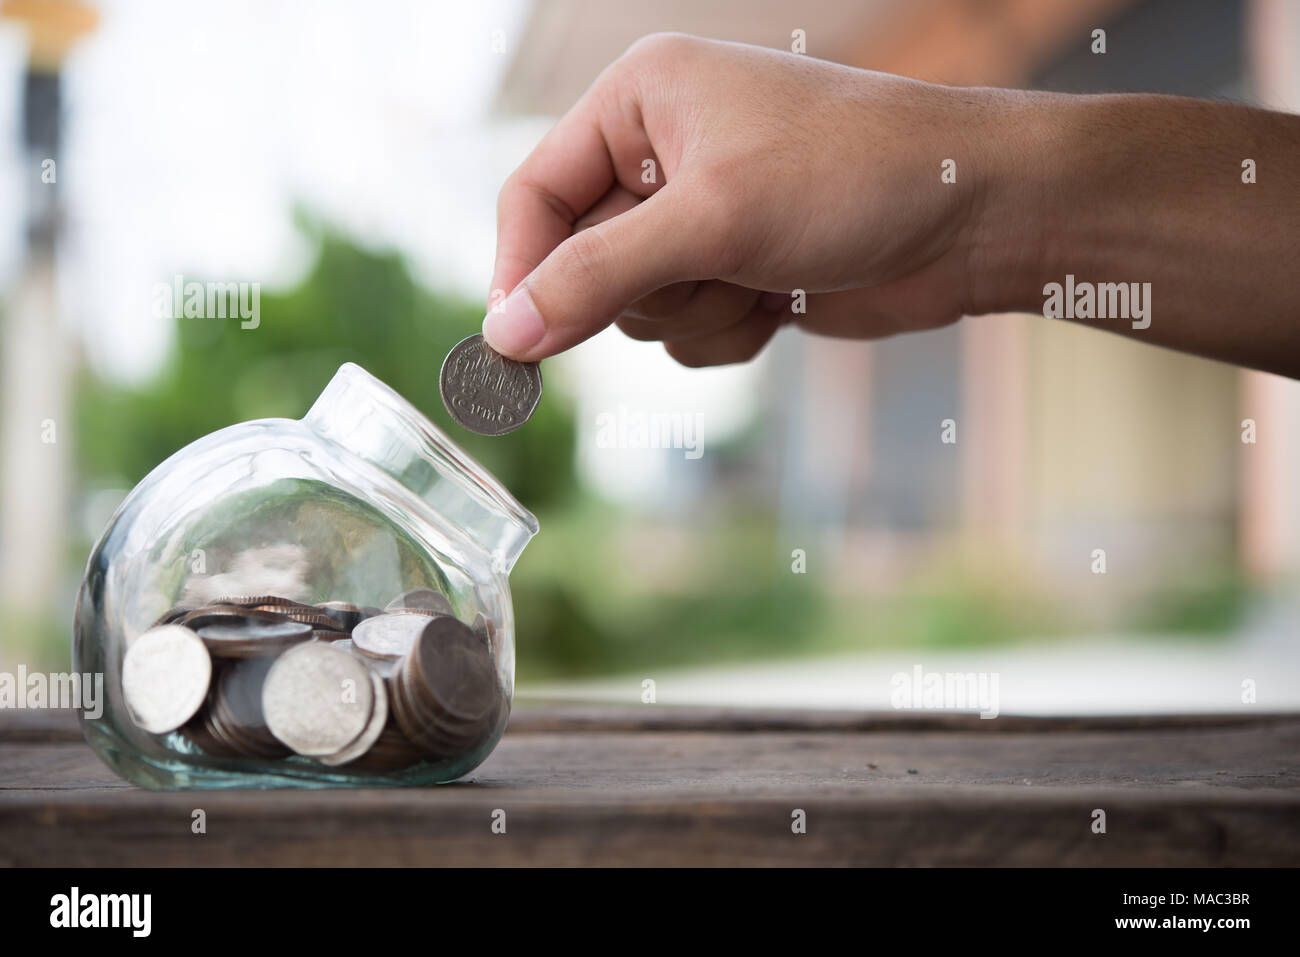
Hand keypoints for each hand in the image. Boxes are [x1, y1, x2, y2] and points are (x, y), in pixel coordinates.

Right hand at [485, 33, 1004, 365]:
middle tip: (708, 270)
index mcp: (638, 100)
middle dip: (647, 288)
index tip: (514, 342)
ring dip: (696, 313)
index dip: (521, 270)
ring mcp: (700, 218)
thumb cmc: (851, 176)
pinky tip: (781, 298)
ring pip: (636, 310)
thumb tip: (504, 333)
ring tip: (763, 274)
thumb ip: (594, 277)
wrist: (974, 215)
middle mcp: (660, 153)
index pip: (535, 194)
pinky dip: (728, 332)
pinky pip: (686, 334)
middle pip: (581, 262)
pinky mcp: (736, 270)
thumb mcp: (709, 220)